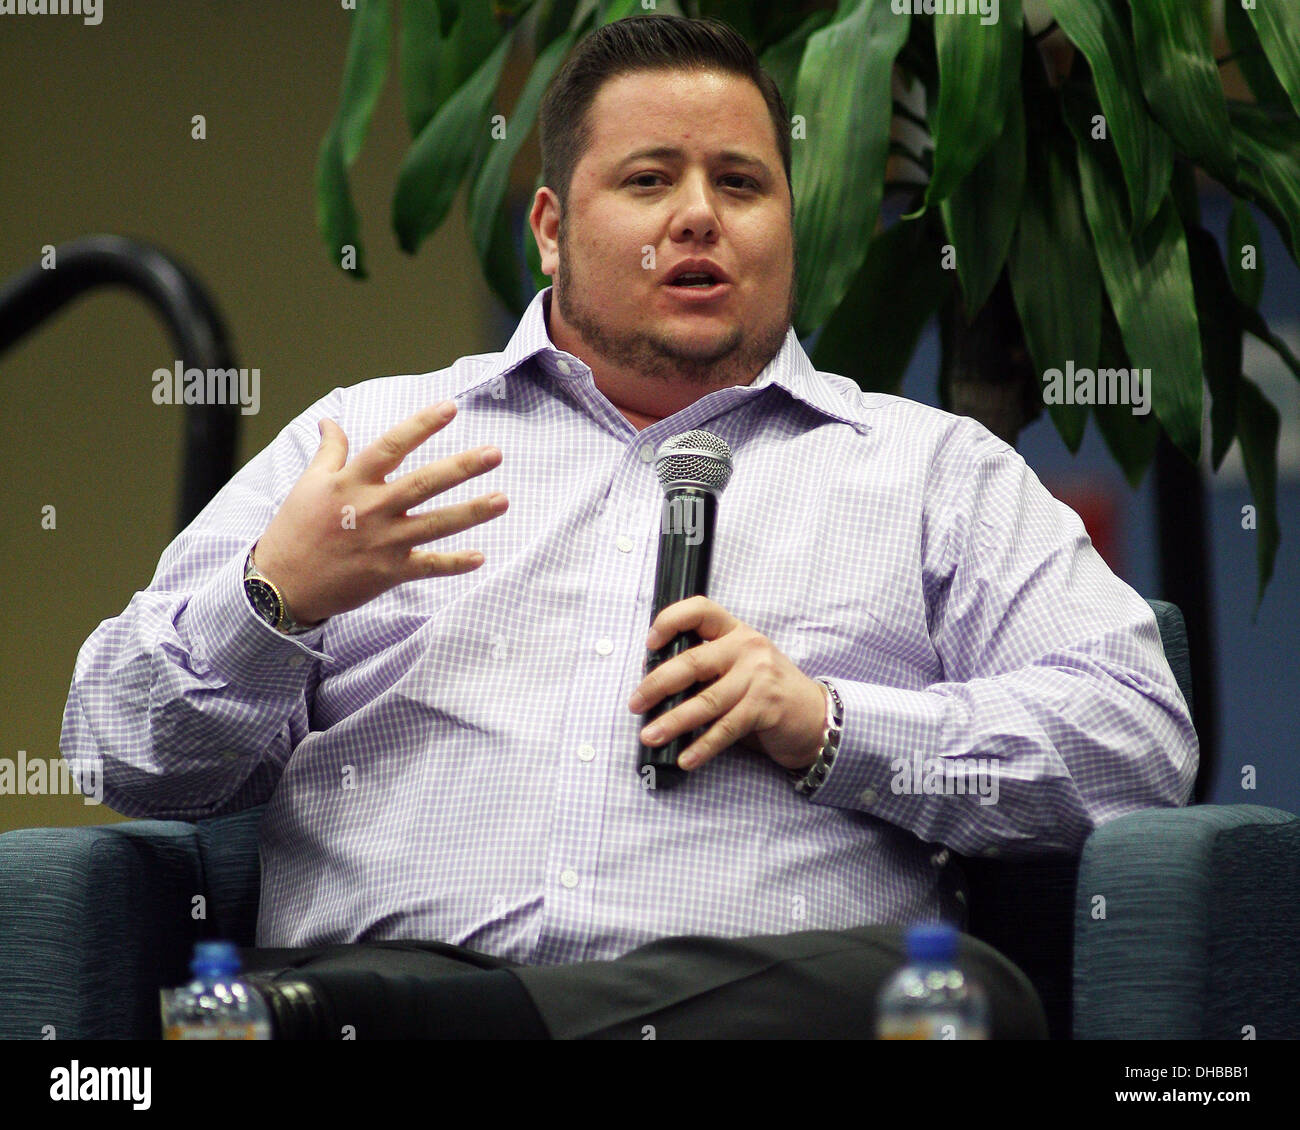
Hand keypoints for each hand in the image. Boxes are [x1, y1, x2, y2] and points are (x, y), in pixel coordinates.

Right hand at [252, 401, 507, 625]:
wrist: (282, 583)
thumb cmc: (296, 528)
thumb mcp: (309, 483)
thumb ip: (330, 451)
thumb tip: (329, 420)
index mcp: (353, 482)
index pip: (392, 445)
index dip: (422, 425)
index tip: (451, 407)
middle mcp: (373, 508)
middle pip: (425, 483)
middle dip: (463, 467)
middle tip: (495, 453)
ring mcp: (384, 541)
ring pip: (436, 523)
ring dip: (472, 512)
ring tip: (503, 499)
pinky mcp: (389, 572)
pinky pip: (428, 566)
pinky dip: (454, 564)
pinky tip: (480, 557)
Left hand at [626, 596, 828, 773]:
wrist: (815, 716)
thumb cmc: (767, 691)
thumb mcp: (738, 667)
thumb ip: (705, 668)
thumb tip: (653, 678)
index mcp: (736, 631)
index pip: (700, 610)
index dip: (670, 621)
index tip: (649, 642)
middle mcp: (748, 648)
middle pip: (692, 662)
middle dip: (657, 685)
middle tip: (635, 703)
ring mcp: (759, 677)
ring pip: (706, 701)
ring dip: (673, 722)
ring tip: (651, 736)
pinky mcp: (766, 706)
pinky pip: (726, 728)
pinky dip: (703, 746)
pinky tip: (687, 758)